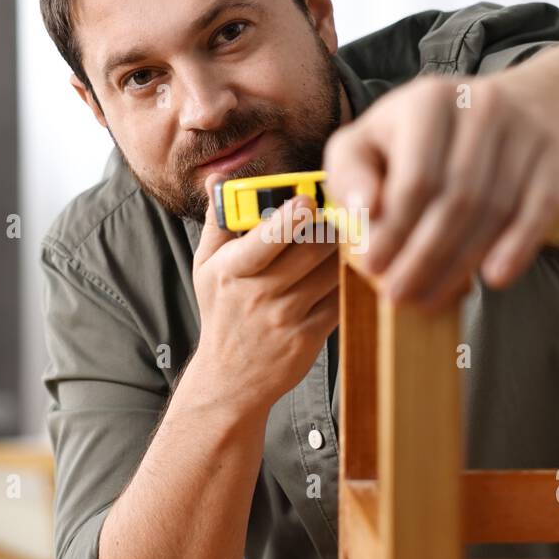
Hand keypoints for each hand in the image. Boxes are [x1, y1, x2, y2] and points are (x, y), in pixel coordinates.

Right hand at [190, 172, 339, 409]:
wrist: (229, 380)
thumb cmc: (221, 315)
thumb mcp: (206, 268)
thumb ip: (217, 223)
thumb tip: (220, 179)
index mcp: (232, 271)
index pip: (266, 239)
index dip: (292, 217)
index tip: (309, 198)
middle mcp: (259, 294)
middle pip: (310, 249)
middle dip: (331, 225)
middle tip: (343, 209)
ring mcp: (287, 318)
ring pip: (331, 272)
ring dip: (345, 249)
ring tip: (352, 233)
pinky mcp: (310, 337)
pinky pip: (340, 300)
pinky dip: (350, 280)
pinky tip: (353, 267)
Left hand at [321, 72, 558, 313]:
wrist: (483, 113)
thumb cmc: (408, 140)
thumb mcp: (362, 145)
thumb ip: (350, 176)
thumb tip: (367, 211)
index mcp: (428, 100)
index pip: (416, 179)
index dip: (394, 231)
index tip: (373, 267)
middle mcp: (482, 105)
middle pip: (457, 199)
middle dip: (425, 257)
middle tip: (400, 296)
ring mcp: (524, 128)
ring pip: (495, 210)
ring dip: (461, 264)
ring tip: (430, 297)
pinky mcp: (552, 154)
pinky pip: (540, 209)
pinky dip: (519, 247)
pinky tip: (495, 278)